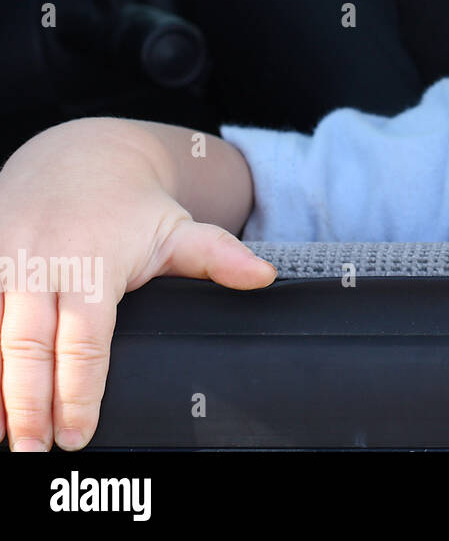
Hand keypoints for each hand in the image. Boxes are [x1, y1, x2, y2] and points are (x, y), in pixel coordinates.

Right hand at [0, 120, 275, 450]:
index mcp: (94, 263)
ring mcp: (1, 258)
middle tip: (33, 451)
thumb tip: (266, 277)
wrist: (80, 153)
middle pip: (27, 346)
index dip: (80, 391)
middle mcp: (40, 262)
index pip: (86, 340)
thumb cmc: (133, 206)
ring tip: (0, 436)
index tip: (80, 434)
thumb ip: (218, 258)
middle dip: (28, 405)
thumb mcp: (179, 229)